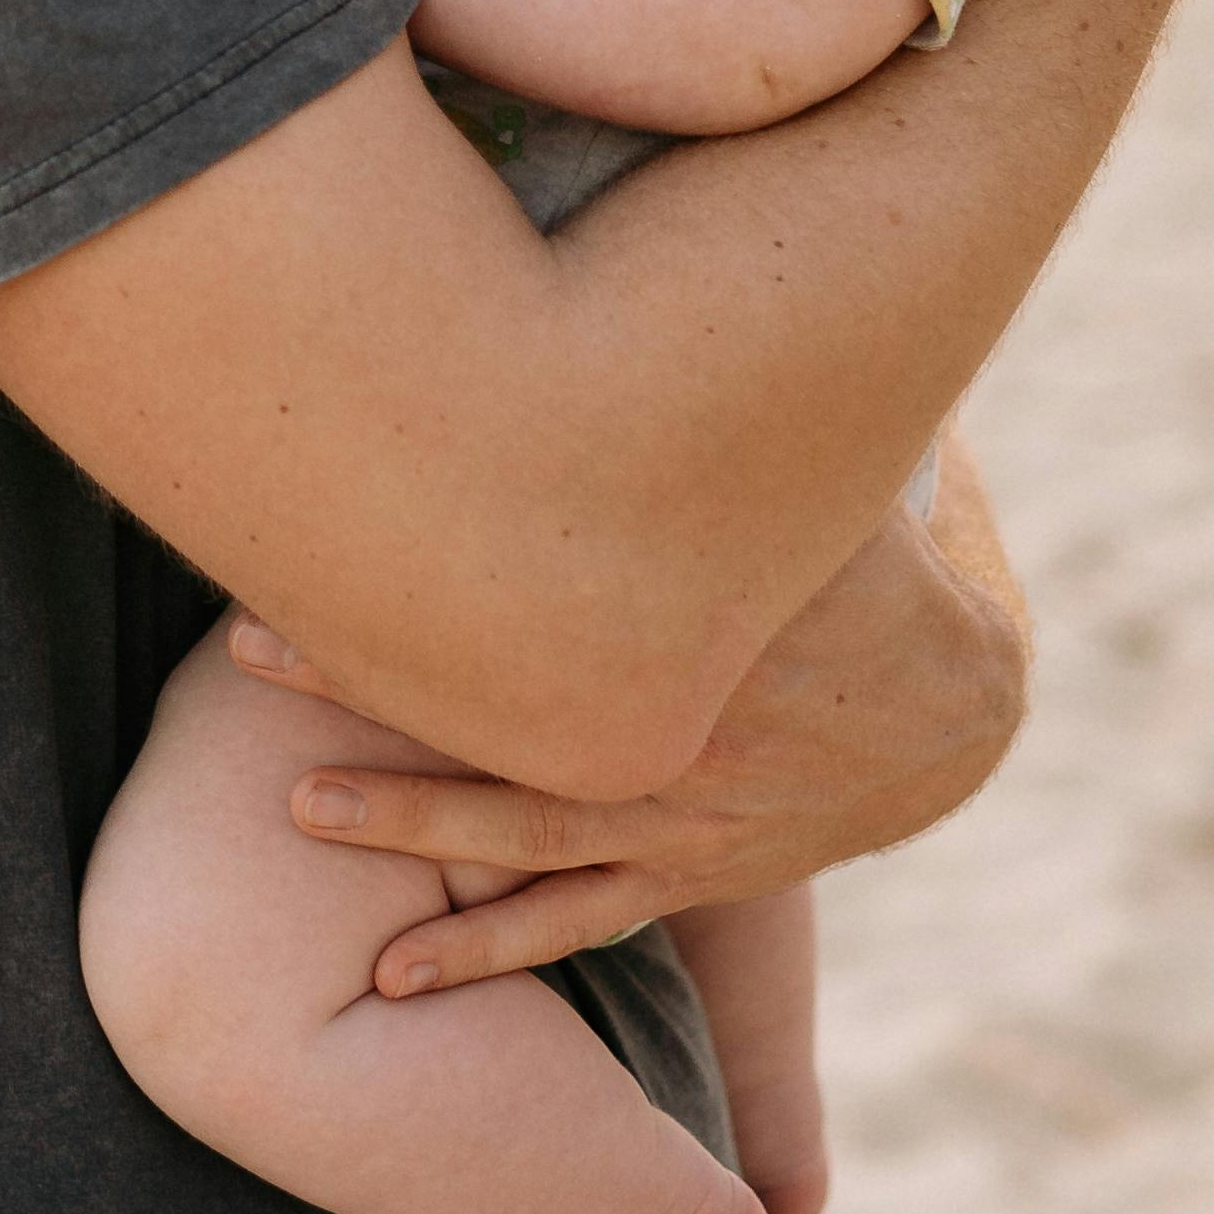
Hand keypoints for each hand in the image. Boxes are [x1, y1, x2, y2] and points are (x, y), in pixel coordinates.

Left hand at [226, 439, 1031, 994]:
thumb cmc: (877, 547)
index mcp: (722, 598)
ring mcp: (686, 808)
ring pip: (524, 818)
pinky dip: (487, 947)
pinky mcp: (687, 872)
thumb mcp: (835, 442)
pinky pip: (573, 916)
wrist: (968, 705)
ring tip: (297, 804)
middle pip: (511, 685)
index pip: (568, 559)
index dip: (438, 532)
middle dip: (375, 663)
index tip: (323, 502)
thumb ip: (756, 374)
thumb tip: (692, 238)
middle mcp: (695, 710)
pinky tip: (392, 974)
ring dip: (406, 811)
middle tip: (246, 640)